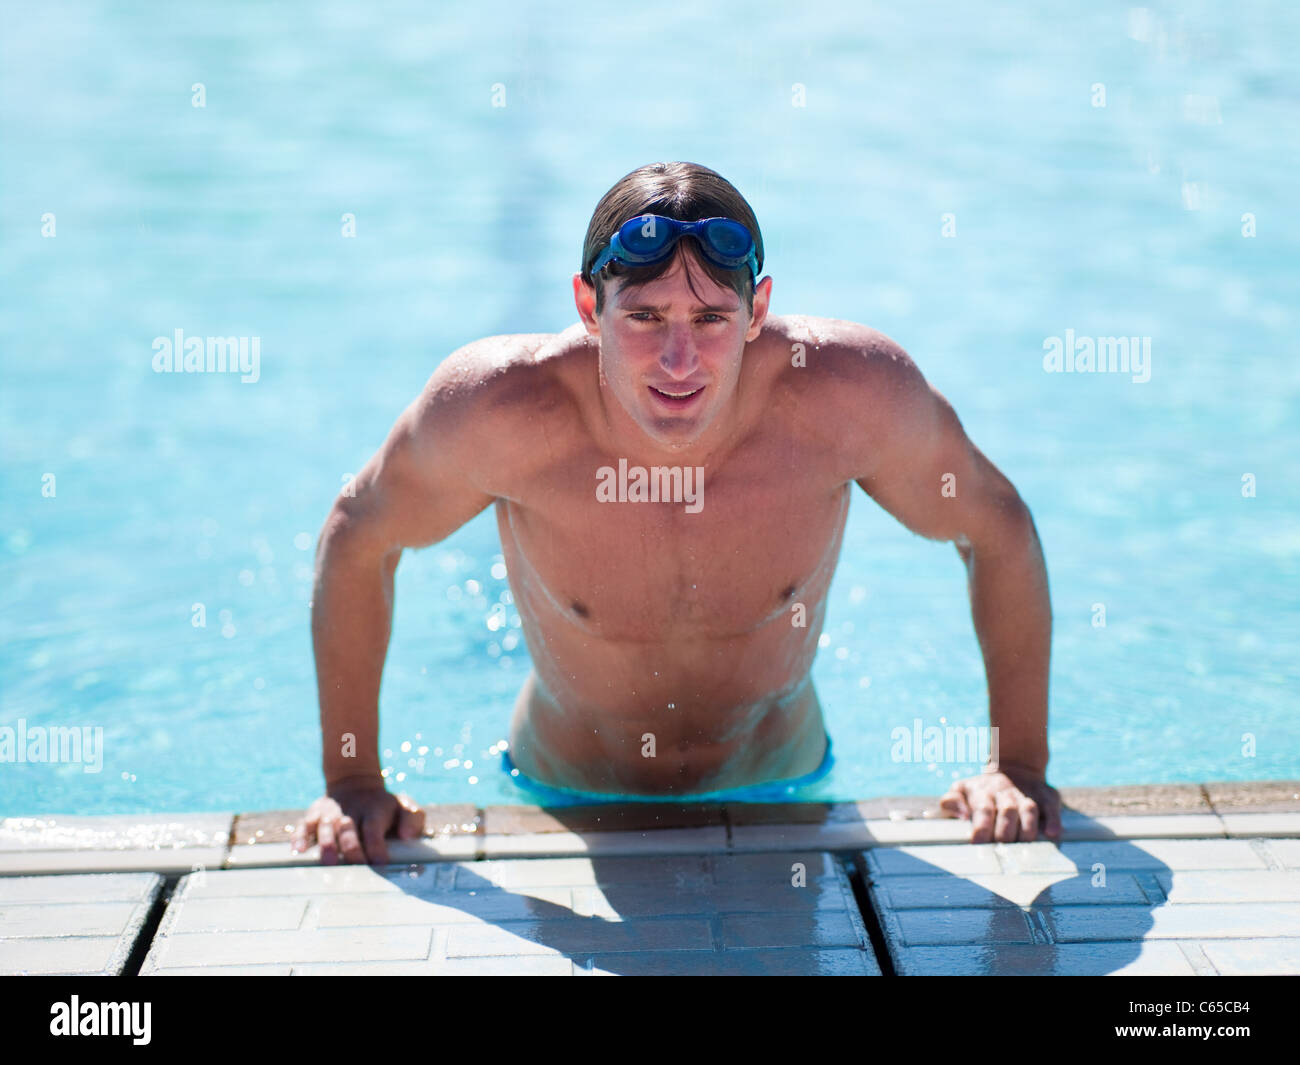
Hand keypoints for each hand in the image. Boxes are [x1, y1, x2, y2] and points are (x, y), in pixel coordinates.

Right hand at [290, 778, 425, 863]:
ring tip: (328, 862)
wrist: (356, 784)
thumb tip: (407, 836)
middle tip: (356, 868)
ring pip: (326, 828)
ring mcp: (330, 814)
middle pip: (349, 829)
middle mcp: (350, 812)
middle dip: (351, 848)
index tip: (381, 863)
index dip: (376, 846)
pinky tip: (298, 851)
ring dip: (327, 844)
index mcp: (375, 811)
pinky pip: (302, 825)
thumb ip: (412, 819)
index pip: (374, 829)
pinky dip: (299, 837)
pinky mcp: (313, 815)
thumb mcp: (404, 806)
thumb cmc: (384, 807)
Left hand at [938, 764, 1060, 843]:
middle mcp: (1005, 792)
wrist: (1013, 768)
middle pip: (1007, 811)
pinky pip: (1051, 806)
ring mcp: (1026, 794)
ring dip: (1027, 828)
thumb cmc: (980, 792)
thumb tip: (961, 814)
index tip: (978, 844)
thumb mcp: (960, 791)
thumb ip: (952, 801)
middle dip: (1004, 832)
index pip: (983, 809)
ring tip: (1025, 846)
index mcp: (982, 792)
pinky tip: (1052, 833)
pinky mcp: (1047, 795)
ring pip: (1029, 809)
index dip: (981, 827)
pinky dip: (1054, 819)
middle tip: (1002, 851)